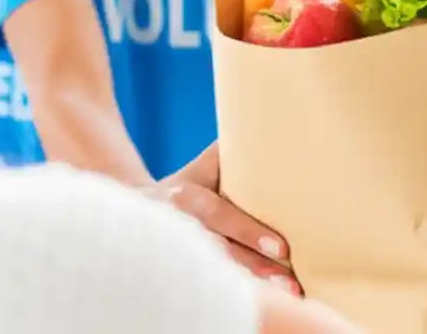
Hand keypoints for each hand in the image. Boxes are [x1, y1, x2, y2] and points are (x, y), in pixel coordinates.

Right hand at [148, 142, 300, 293]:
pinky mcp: (177, 270)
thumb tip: (278, 126)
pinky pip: (208, 285)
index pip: (219, 215)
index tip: (282, 248)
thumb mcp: (203, 165)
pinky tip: (264, 301)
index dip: (249, 231)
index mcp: (184, 198)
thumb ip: (233, 150)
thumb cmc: (189, 183)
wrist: (136, 210)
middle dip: (255, 268)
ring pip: (214, 273)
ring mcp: (174, 253)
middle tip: (291, 283)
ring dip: (250, 286)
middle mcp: (176, 228)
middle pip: (219, 253)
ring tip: (286, 295)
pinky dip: (235, 293)